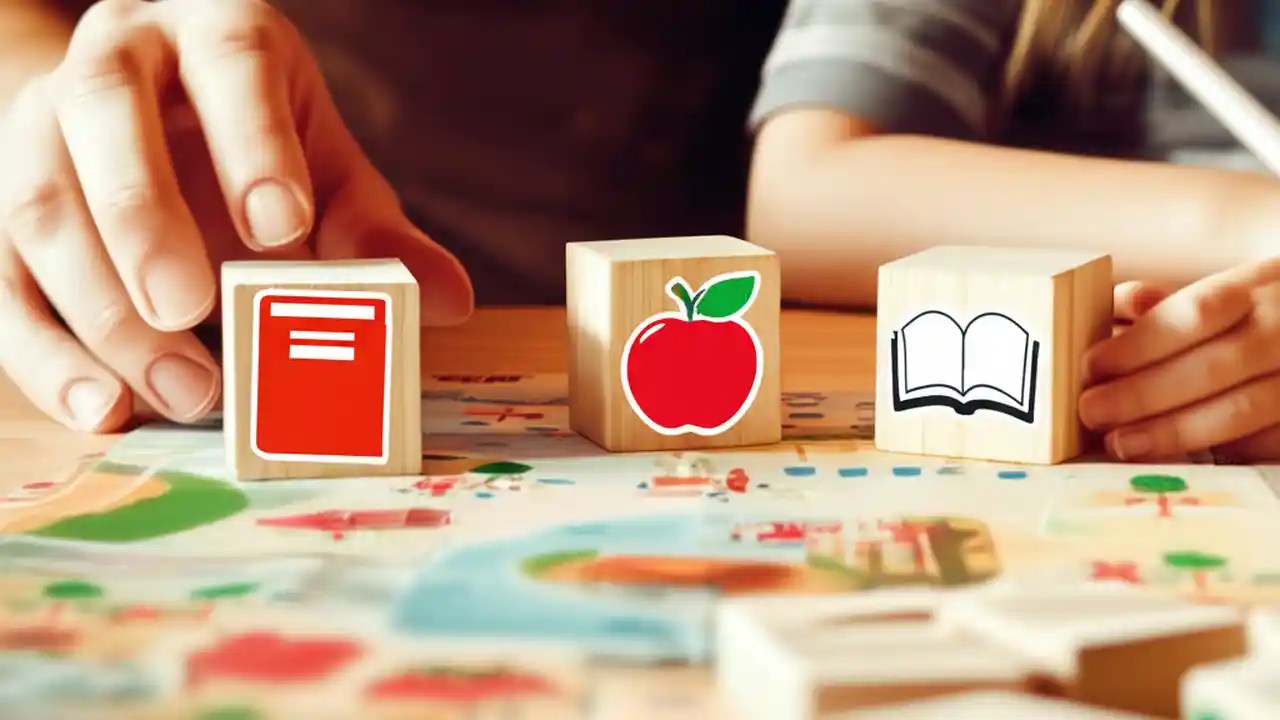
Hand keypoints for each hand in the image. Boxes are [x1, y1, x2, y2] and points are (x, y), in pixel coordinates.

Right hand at [0, 0, 473, 432]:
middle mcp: (113, 61)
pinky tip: (106, 407)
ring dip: (104, 307)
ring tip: (185, 390)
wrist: (158, 126)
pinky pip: (3, 279)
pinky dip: (48, 354)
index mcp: (211, 31)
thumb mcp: (328, 177)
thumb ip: (377, 234)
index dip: (252, 140)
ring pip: (38, 202)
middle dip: (147, 221)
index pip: (229, 60)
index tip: (282, 225)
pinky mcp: (4, 208)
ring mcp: (40, 127)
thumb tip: (450, 300)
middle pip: (104, 118)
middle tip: (194, 311)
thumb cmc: (263, 152)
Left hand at [1079, 262, 1279, 461]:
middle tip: (1092, 411)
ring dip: (1174, 430)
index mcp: (1256, 288)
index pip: (1196, 313)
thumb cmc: (1258, 317)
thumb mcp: (1222, 293)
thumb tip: (1120, 310)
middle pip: (1213, 366)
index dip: (1141, 344)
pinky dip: (1219, 451)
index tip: (1092, 367)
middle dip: (1144, 394)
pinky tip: (1176, 459)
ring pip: (1242, 409)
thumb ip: (1164, 304)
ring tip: (1122, 443)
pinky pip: (1268, 440)